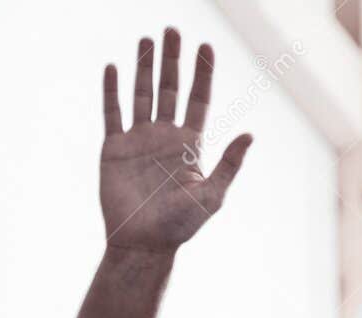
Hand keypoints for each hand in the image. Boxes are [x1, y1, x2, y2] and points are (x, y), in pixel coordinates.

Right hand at [100, 29, 251, 252]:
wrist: (144, 242)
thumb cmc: (181, 225)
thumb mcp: (211, 195)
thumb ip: (229, 164)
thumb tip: (250, 135)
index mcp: (190, 145)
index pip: (197, 99)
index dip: (202, 73)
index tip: (205, 46)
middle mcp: (165, 137)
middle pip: (169, 89)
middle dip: (172, 60)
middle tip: (172, 30)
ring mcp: (139, 140)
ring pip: (142, 94)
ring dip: (144, 67)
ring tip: (146, 40)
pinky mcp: (114, 148)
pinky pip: (112, 113)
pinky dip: (112, 90)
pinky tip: (113, 67)